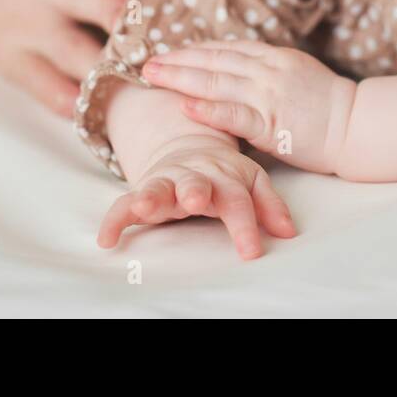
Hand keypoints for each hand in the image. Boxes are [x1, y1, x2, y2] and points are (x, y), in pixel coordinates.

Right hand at [0, 0, 208, 115]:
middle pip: (108, 3)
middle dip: (155, 23)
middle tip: (200, 34)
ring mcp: (26, 26)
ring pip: (86, 57)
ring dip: (128, 72)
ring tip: (170, 81)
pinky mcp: (10, 62)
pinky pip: (54, 94)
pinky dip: (89, 105)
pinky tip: (121, 111)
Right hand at [97, 135, 295, 260]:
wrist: (188, 145)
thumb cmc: (225, 174)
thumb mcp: (252, 182)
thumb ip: (269, 205)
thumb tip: (289, 232)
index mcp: (225, 175)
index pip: (238, 199)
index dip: (245, 224)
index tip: (252, 251)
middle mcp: (194, 176)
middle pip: (195, 183)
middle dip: (195, 191)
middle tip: (197, 201)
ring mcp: (166, 181)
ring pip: (158, 186)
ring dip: (152, 195)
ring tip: (143, 206)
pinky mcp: (142, 190)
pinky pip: (124, 204)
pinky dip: (115, 219)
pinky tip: (107, 239)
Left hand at [143, 41, 356, 174]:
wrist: (358, 124)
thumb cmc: (330, 105)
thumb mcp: (298, 73)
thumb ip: (268, 69)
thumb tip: (238, 70)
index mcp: (275, 56)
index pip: (226, 48)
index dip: (194, 49)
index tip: (170, 52)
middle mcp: (269, 70)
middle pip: (214, 59)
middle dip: (178, 59)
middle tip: (147, 60)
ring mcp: (270, 95)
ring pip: (217, 81)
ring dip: (180, 77)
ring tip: (152, 76)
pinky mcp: (273, 124)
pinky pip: (234, 115)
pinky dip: (207, 109)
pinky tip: (183, 106)